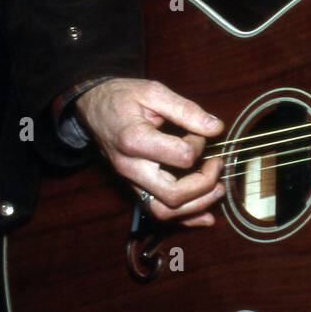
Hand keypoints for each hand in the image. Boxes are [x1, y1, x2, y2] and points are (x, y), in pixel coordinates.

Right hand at [75, 78, 224, 224]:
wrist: (93, 107)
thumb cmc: (122, 97)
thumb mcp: (153, 92)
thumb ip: (186, 110)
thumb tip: (216, 128)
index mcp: (135, 141)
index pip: (181, 158)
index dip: (198, 145)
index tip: (198, 132)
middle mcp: (131, 168)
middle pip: (173, 195)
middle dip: (204, 184)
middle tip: (217, 164)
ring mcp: (131, 181)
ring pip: (164, 212)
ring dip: (197, 206)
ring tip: (217, 189)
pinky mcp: (135, 187)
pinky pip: (157, 212)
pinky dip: (184, 219)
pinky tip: (205, 217)